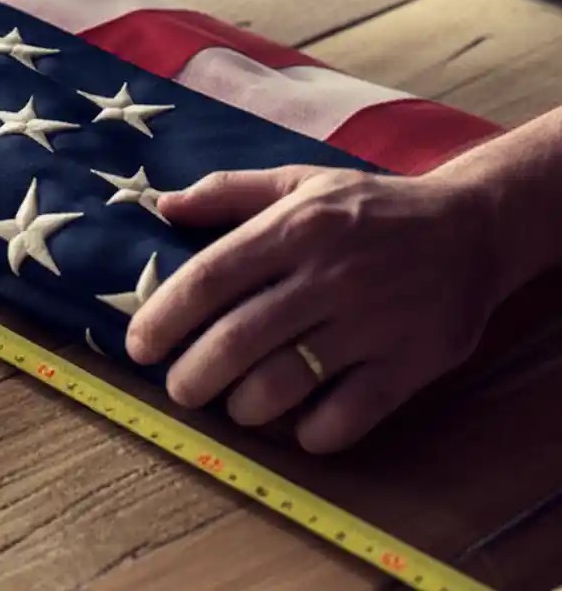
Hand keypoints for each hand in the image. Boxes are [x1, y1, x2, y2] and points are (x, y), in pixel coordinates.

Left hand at [125, 166, 499, 453]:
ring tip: (236, 404)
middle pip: (236, 341)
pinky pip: (346, 416)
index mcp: (294, 228)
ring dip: (243, 407)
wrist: (475, 227)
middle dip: (192, 377)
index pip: (209, 279)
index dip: (162, 319)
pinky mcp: (410, 362)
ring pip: (283, 384)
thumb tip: (163, 206)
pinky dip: (311, 433)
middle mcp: (329, 275)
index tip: (138, 348)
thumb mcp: (301, 181)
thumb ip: (229, 192)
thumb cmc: (370, 208)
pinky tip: (298, 425)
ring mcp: (372, 322)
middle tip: (182, 389)